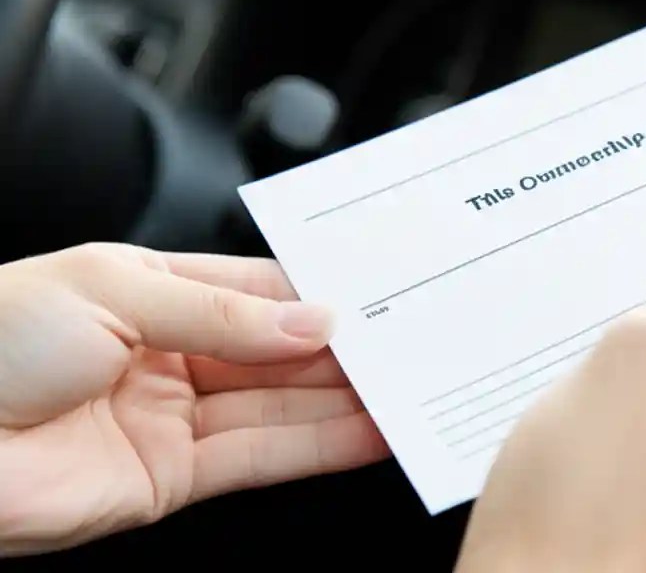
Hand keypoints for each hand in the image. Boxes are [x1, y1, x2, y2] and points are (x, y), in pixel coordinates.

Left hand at [0, 243, 388, 555]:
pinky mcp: (173, 478)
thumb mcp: (112, 291)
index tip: (380, 294)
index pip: (258, 288)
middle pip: (278, 350)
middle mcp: (170, 352)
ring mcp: (174, 417)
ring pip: (281, 405)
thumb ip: (223, 314)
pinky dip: (321, 447)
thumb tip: (312, 320)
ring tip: (407, 388)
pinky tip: (368, 433)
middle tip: (411, 343)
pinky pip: (262, 457)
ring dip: (346, 400)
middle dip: (344, 348)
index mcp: (150, 290)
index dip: (319, 294)